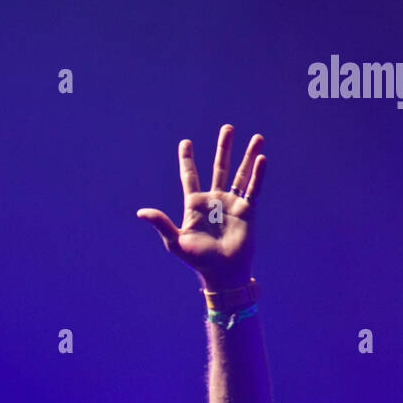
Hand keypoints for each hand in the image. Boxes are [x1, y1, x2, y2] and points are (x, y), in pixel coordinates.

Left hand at [136, 125, 265, 289]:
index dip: (187, 160)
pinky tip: (261, 158)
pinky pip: (253, 189)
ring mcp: (232, 204)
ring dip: (248, 156)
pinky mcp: (247, 211)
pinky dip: (257, 174)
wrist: (223, 274)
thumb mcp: (176, 242)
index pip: (190, 176)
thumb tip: (141, 212)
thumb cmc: (198, 261)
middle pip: (219, 167)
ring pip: (240, 174)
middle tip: (228, 128)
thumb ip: (161, 224)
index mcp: (195, 205)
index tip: (185, 143)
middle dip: (224, 148)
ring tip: (257, 137)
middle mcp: (214, 200)